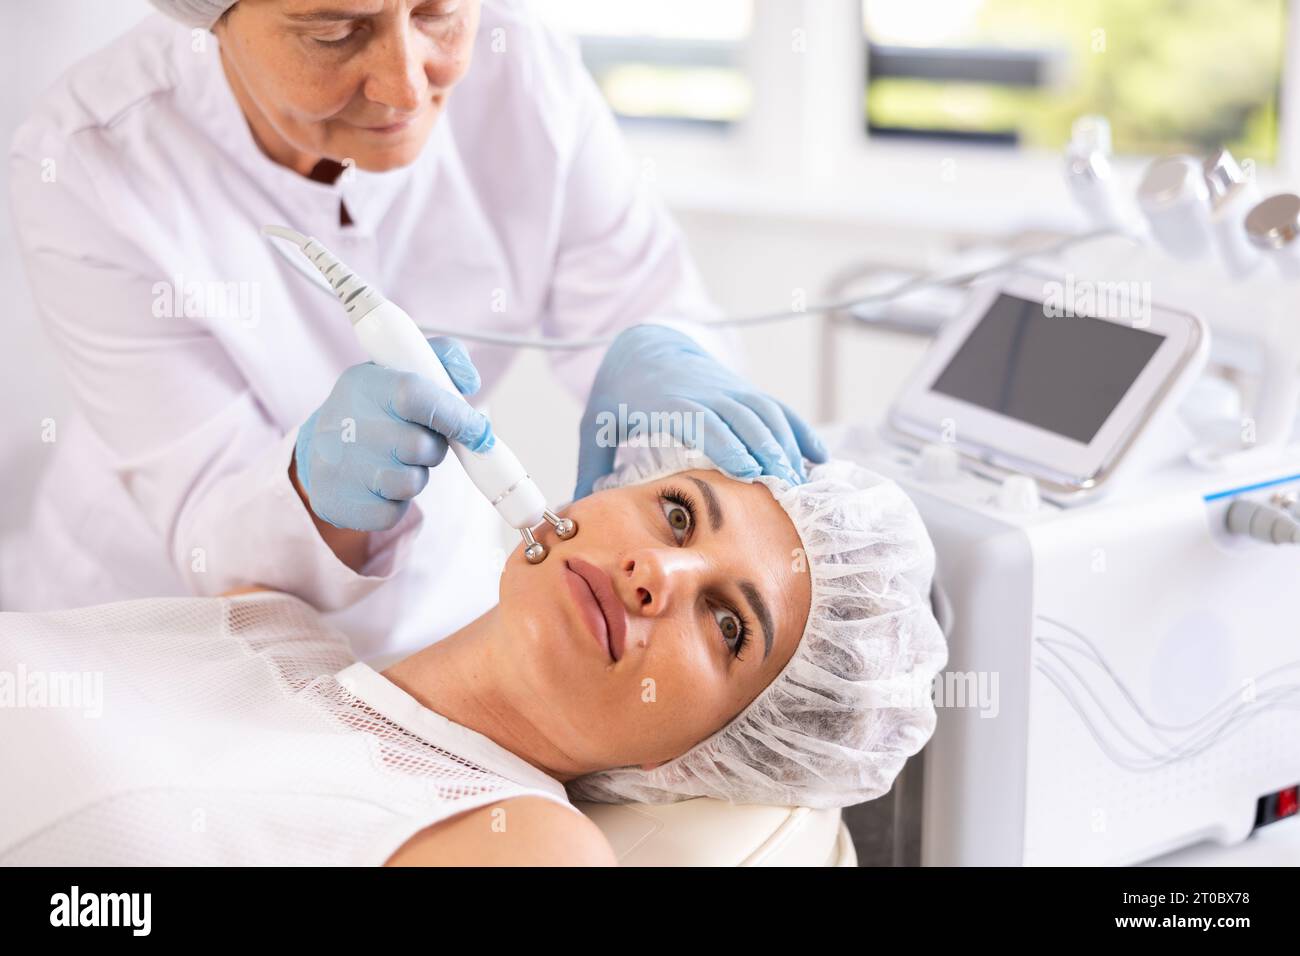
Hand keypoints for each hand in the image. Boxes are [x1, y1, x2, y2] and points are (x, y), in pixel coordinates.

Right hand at [294, 336, 492, 530]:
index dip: (456, 415)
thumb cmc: (375, 409)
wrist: (321, 451)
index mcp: (364, 385)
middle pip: (421, 446)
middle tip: (418, 441)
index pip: (416, 395)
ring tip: (394, 461)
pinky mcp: (343, 504)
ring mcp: (341, 467)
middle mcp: (347, 424)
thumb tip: (470, 382)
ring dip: (415, 475)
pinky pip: (394, 512)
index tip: (479, 430)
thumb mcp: (400, 370)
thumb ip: (442, 360)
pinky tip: (379, 485)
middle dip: (434, 448)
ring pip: (412, 482)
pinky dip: (396, 502)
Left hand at [574, 324, 827, 498]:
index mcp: (666, 402)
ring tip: (801, 485)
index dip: (729, 445)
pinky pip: (777, 408)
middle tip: (786, 493)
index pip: (703, 421)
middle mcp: (703, 392)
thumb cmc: (616, 394)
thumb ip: (588, 469)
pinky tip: (818, 458)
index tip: (750, 473)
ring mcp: (727, 389)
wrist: (641, 345)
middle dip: (767, 454)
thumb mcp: (594, 426)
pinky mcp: (742, 390)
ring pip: (765, 414)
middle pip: (743, 420)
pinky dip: (800, 431)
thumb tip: (574, 515)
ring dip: (786, 447)